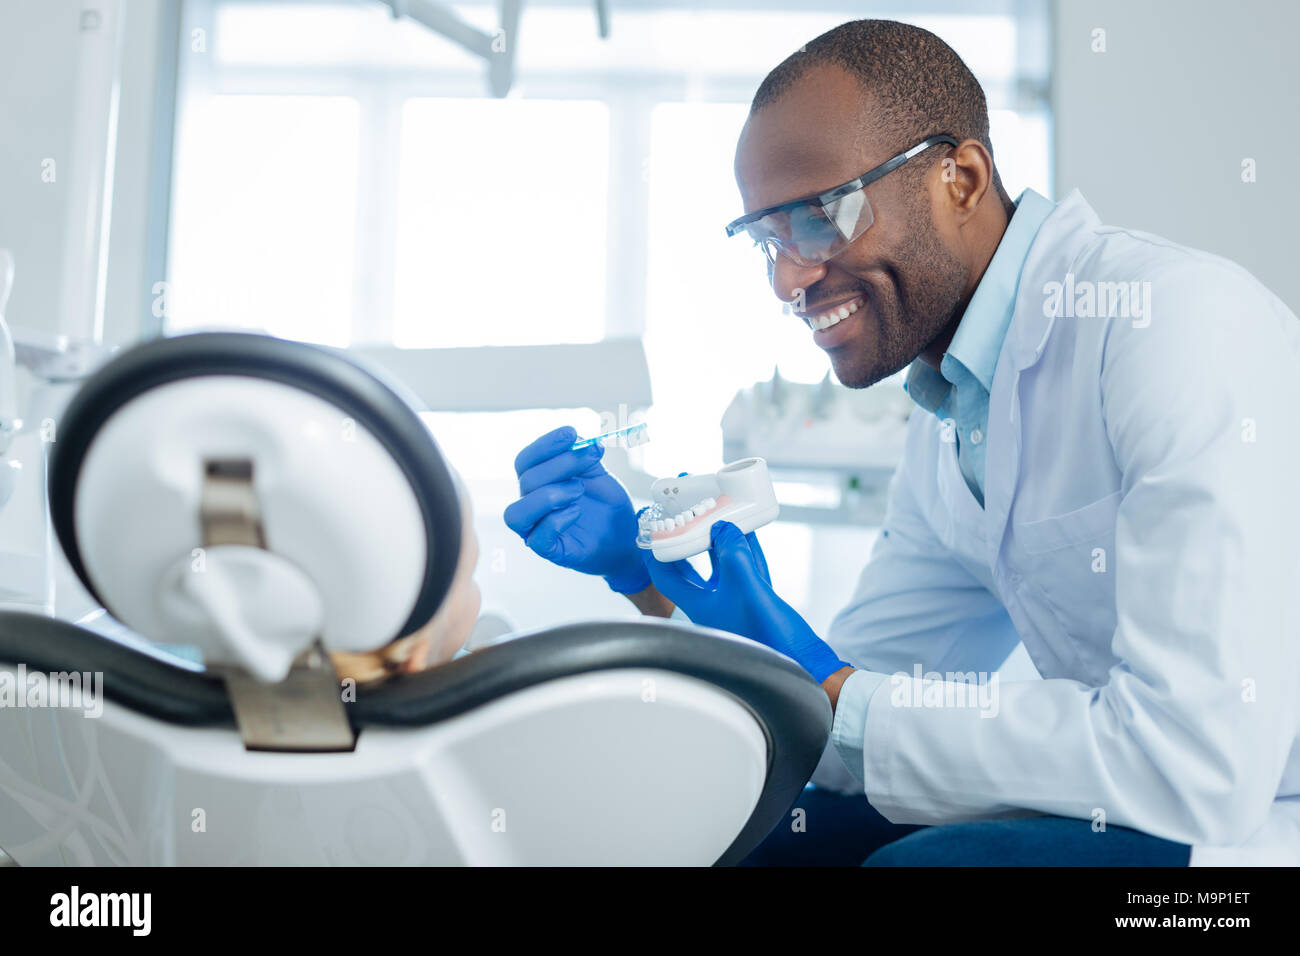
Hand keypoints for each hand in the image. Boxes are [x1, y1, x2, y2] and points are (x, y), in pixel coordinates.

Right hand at [504, 426, 649, 594]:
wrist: (625, 534)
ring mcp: (535, 528)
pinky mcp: (548, 550)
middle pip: (526, 480)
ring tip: (579, 490)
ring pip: (518, 512)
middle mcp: (531, 504)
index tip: (571, 433)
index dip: (544, 445)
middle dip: (560, 464)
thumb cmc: (605, 504)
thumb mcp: (596, 473)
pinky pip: (537, 538)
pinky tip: (576, 511)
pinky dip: (555, 521)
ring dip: (550, 495)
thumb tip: (576, 438)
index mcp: (538, 482)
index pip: (525, 460)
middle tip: (590, 459)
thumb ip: (583, 455)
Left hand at [641, 521, 848, 682]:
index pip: (665, 574)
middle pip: (690, 565)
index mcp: (700, 605)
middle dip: (686, 536)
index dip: (655, 549)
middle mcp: (712, 604)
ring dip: (716, 538)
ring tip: (713, 511)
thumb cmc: (770, 634)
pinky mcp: (755, 602)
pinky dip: (742, 548)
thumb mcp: (748, 586)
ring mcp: (734, 603)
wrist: (803, 661)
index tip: (651, 525)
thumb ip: (733, 554)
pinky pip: (743, 568)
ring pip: (718, 564)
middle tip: (683, 509)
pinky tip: (744, 531)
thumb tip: (722, 527)